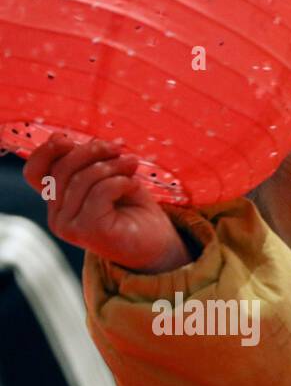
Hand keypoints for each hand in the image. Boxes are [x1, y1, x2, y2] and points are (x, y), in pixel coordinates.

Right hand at [22, 134, 189, 272]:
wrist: (160, 247)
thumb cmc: (136, 212)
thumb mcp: (109, 179)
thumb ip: (86, 163)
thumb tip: (62, 138)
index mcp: (57, 204)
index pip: (35, 172)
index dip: (47, 150)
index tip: (69, 139)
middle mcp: (58, 218)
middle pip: (61, 170)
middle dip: (91, 152)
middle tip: (118, 149)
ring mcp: (70, 227)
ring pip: (81, 179)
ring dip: (111, 166)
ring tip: (132, 164)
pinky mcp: (89, 231)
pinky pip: (100, 192)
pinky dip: (120, 181)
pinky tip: (135, 184)